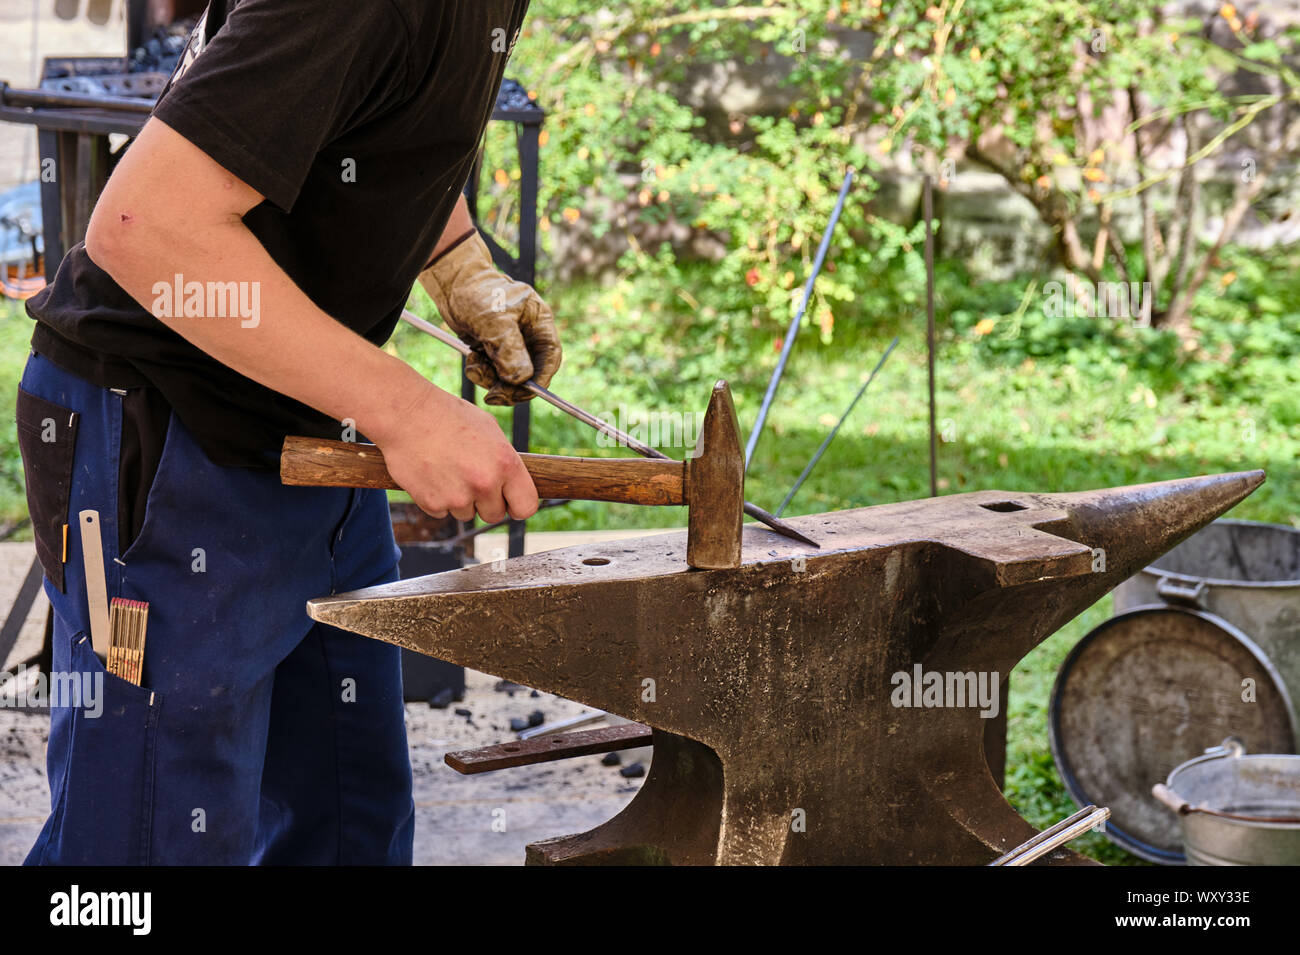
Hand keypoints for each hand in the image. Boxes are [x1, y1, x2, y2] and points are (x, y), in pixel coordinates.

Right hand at [369, 379, 537, 523]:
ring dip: (460, 500)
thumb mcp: (489, 430)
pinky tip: (433, 474)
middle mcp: (485, 483)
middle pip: (495, 515)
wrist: (406, 414)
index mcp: (506, 464)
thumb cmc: (449, 416)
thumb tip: (513, 483)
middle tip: (471, 479)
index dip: (518, 505)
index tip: (510, 502)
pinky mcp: (432, 504)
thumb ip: (504, 461)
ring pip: (467, 514)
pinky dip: (438, 499)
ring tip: (448, 470)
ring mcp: (458, 497)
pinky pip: (442, 512)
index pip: (526, 507)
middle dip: (486, 503)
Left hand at [418, 231, 560, 405]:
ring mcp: (510, 344)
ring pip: (510, 377)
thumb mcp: (494, 319)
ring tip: (475, 365)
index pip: (550, 356)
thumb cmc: (476, 292)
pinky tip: (472, 358)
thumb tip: (521, 379)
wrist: (450, 284)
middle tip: (494, 395)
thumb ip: (509, 349)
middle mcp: (528, 335)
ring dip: (492, 379)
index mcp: (538, 322)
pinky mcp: (493, 350)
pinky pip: (493, 373)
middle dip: (512, 386)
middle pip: (530, 372)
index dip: (542, 377)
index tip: (525, 391)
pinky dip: (482, 373)